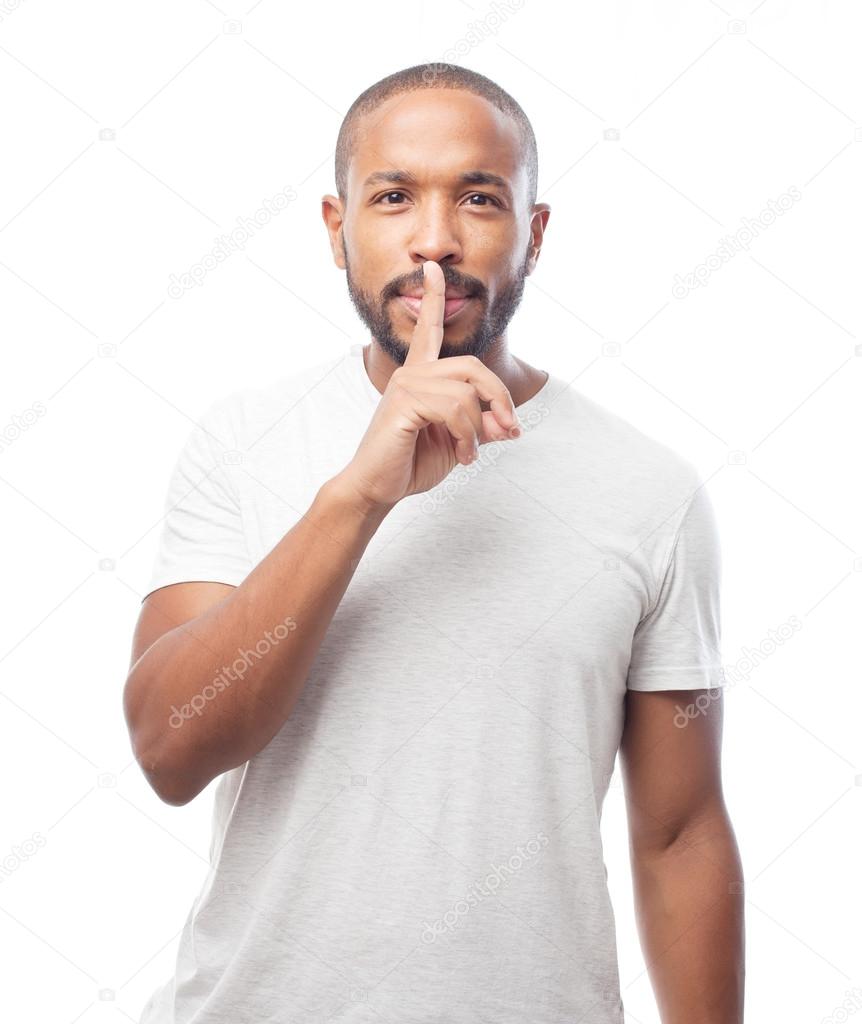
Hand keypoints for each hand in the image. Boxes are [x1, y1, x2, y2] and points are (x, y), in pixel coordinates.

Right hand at [335, 260, 521, 510]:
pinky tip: (462, 456)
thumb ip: (482, 428)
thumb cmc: (410, 464)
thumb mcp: (458, 444)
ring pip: (466, 393)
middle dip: (500, 397)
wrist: (377, 489)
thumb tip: (509, 424)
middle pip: (472, 366)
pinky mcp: (404, 403)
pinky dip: (467, 437)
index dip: (432, 298)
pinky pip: (454, 410)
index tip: (433, 269)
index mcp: (420, 377)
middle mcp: (412, 373)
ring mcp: (406, 385)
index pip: (429, 330)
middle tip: (511, 429)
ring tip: (471, 454)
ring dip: (479, 429)